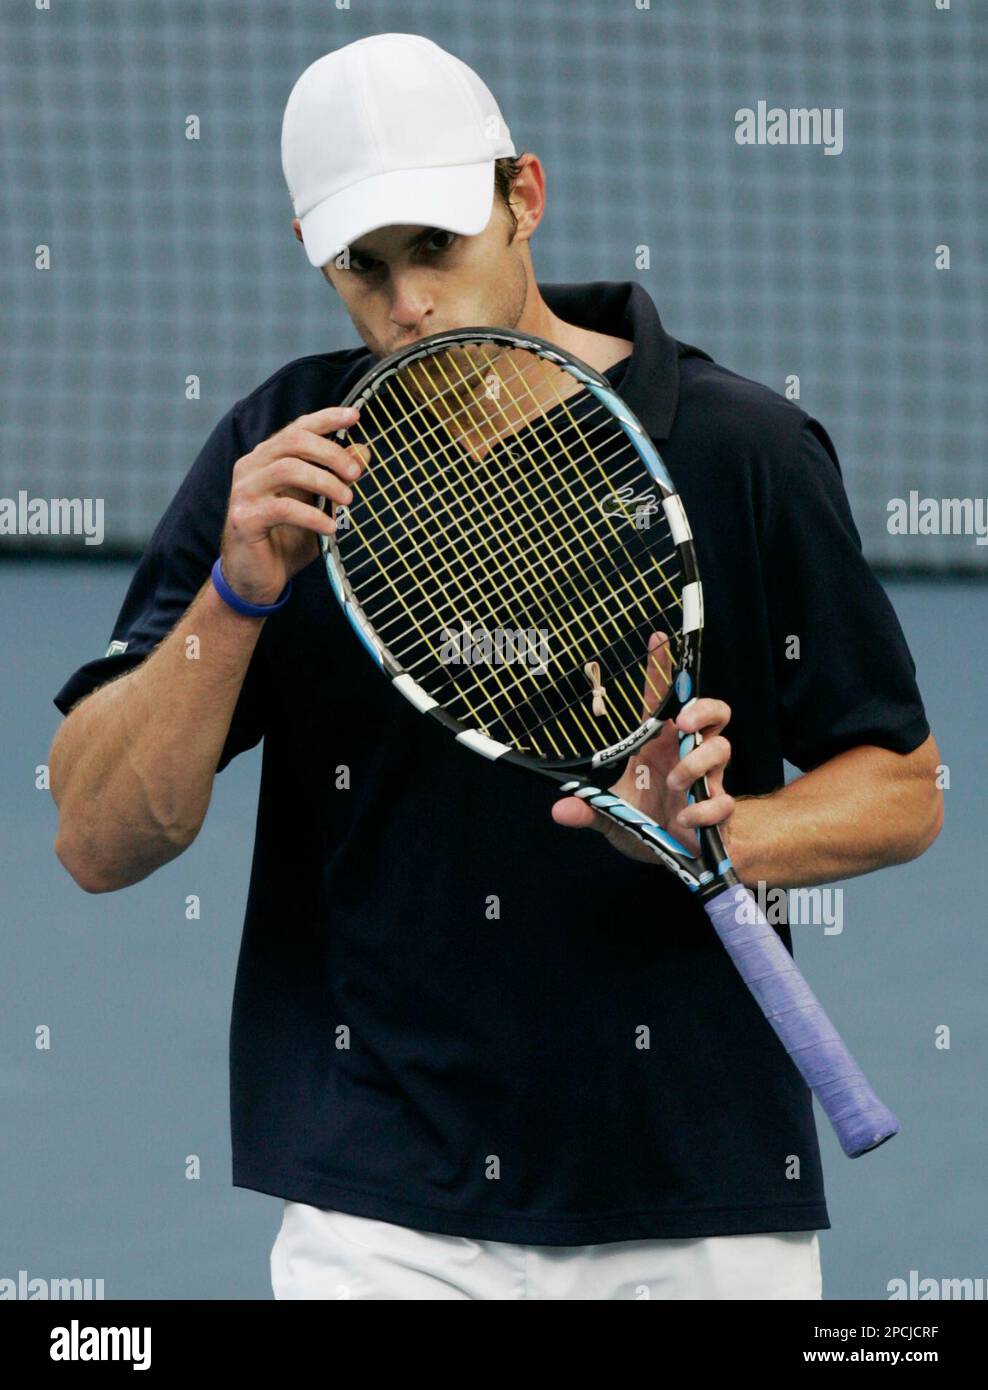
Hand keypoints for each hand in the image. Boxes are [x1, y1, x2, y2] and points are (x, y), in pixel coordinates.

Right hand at [220, 404, 369, 607]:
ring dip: (325, 483)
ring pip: (288, 469)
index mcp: (268, 458)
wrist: (254, 580)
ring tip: (347, 501)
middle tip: (356, 474)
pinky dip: (313, 516)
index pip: (297, 428)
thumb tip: (363, 453)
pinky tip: (330, 527)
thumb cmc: (285, 539)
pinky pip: (283, 507)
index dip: (326, 418)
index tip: (354, 417)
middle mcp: (252, 467)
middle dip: (332, 454)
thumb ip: (335, 478)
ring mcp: (244, 492)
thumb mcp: (317, 505)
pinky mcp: (244, 519)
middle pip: (294, 442)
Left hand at [550, 632, 736, 864]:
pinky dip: (705, 810)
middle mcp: (685, 755)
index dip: (662, 669)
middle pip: (712, 713)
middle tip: (683, 723)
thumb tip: (560, 809)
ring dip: (697, 764)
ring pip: (722, 748)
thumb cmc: (643, 823)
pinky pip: (723, 800)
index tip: (657, 638)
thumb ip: (587, 810)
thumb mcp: (609, 815)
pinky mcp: (717, 808)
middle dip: (704, 709)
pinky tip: (685, 820)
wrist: (673, 857)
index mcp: (658, 746)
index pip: (663, 700)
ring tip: (674, 784)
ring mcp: (705, 780)